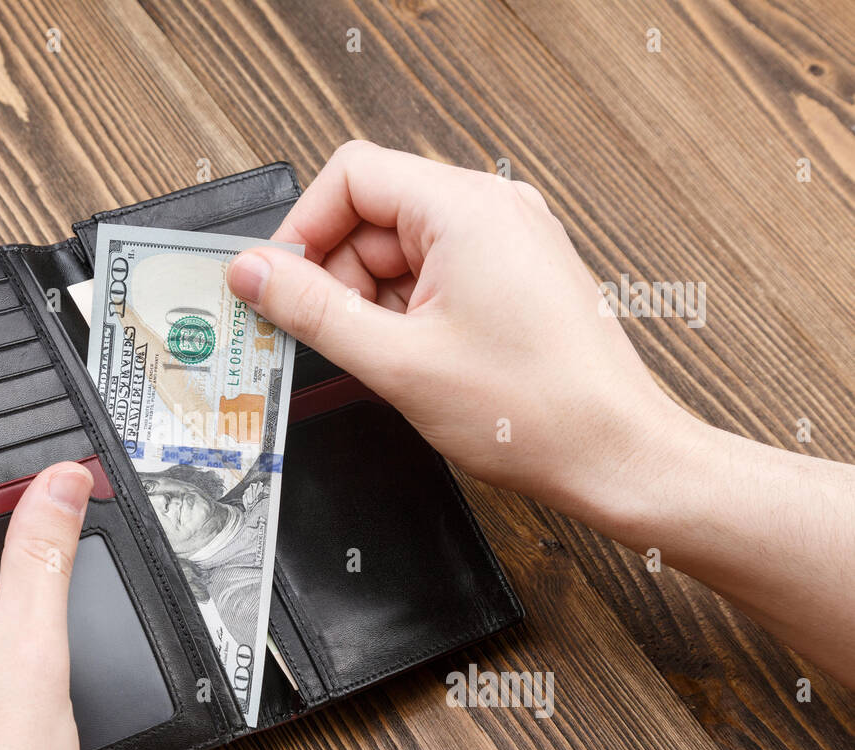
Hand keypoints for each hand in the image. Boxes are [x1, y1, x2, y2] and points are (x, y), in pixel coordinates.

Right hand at [228, 140, 687, 513]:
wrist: (615, 454)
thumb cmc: (535, 412)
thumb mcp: (396, 361)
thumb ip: (312, 310)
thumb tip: (254, 272)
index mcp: (467, 208)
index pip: (352, 175)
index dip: (303, 229)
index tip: (279, 284)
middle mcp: (492, 209)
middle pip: (371, 214)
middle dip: (337, 276)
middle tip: (329, 338)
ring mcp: (506, 241)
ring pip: (397, 250)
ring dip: (371, 302)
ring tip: (388, 361)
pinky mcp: (511, 274)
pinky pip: (432, 273)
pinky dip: (404, 312)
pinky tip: (412, 360)